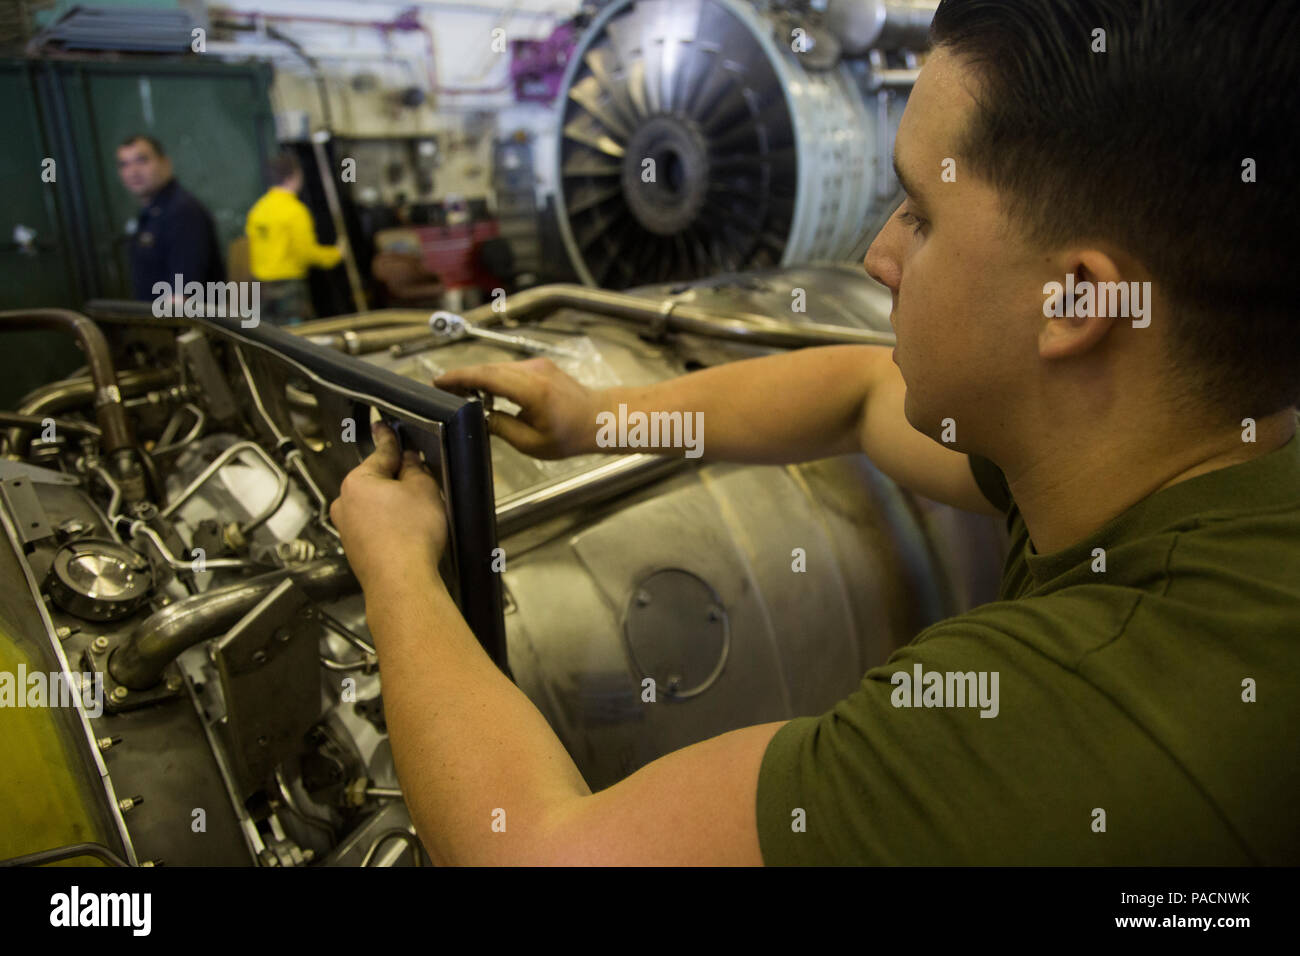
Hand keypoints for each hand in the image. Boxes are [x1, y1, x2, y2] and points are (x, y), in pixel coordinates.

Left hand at [330, 423, 447, 591]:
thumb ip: (415, 468)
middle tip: (422, 484)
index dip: (389, 439)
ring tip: (421, 517)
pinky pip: (376, 530)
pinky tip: (410, 536)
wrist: (401, 582)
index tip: (384, 427)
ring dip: (396, 507)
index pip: (380, 453)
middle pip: (377, 482)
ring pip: (376, 507)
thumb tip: (410, 461)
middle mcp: (345, 504)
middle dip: (398, 482)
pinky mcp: (357, 551)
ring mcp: (348, 530)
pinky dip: (392, 528)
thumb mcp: (424, 489)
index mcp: (357, 482)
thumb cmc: (410, 537)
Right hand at [435, 357, 598, 458]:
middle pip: (488, 368)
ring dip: (477, 378)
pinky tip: (485, 393)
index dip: (459, 378)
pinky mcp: (540, 365)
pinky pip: (509, 369)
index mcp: (532, 390)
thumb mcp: (532, 443)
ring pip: (497, 367)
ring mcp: (538, 365)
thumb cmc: (571, 436)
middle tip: (442, 392)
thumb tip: (479, 416)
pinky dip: (493, 378)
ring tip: (459, 395)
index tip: (439, 383)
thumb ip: (501, 428)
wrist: (600, 418)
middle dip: (463, 378)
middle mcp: (534, 371)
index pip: (487, 376)